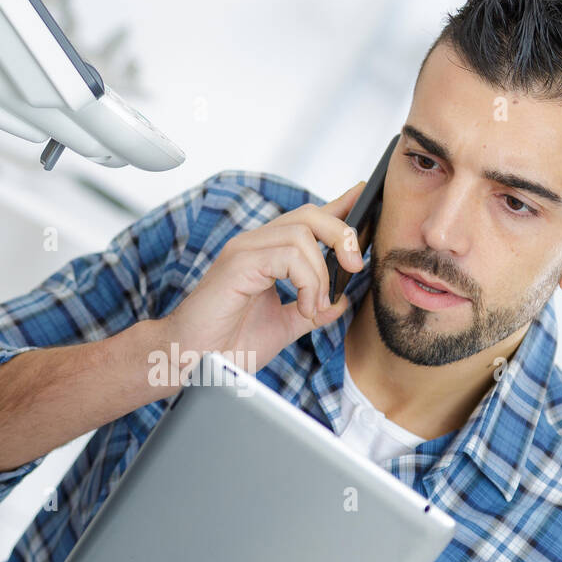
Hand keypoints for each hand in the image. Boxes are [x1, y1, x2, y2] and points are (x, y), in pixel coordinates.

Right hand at [161, 182, 366, 374]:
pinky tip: (303, 307)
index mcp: (266, 253)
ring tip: (314, 306)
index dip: (341, 206)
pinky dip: (307, 282)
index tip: (368, 200)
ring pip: (303, 233)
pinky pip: (288, 256)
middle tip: (354, 268)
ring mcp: (244, 250)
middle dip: (343, 235)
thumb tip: (342, 300)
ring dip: (322, 274)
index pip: (309, 218)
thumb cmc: (227, 344)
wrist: (193, 361)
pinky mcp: (238, 264)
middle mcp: (255, 244)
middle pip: (311, 214)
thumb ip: (312, 309)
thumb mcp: (283, 325)